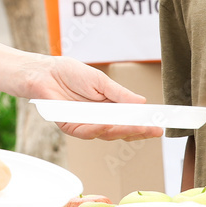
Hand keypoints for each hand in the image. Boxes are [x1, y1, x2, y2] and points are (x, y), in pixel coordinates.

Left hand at [23, 55, 163, 140]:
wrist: (46, 73)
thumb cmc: (71, 73)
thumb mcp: (101, 81)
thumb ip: (120, 94)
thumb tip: (142, 102)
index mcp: (110, 106)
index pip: (130, 120)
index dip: (144, 124)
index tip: (159, 125)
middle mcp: (100, 118)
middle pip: (122, 130)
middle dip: (138, 131)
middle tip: (153, 130)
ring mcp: (86, 124)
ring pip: (107, 134)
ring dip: (121, 131)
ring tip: (136, 127)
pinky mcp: (71, 127)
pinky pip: (86, 132)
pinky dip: (97, 129)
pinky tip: (108, 126)